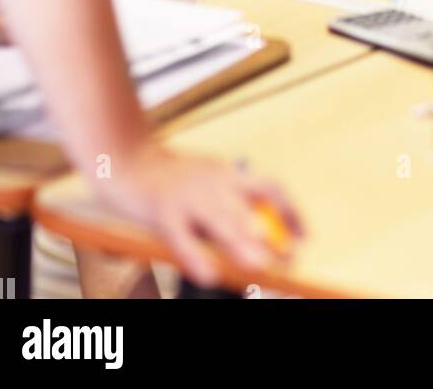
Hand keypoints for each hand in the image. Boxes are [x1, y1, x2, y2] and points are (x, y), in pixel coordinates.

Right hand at [108, 145, 303, 286]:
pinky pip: (181, 238)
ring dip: (241, 242)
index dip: (290, 210)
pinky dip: (195, 257)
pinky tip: (208, 275)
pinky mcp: (162, 212)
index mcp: (226, 174)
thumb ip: (232, 202)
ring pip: (218, 220)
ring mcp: (187, 197)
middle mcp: (212, 183)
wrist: (126, 158)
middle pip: (246, 205)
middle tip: (288, 256)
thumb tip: (265, 231)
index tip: (306, 236)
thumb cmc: (170, 178)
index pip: (268, 187)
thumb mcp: (207, 181)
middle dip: (269, 232)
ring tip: (259, 264)